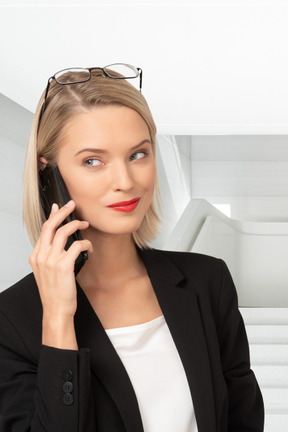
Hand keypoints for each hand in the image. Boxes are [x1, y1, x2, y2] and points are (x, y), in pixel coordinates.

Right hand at [29, 200, 91, 348]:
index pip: (43, 230)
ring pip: (63, 232)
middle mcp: (41, 256)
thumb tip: (60, 241)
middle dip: (63, 212)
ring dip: (76, 225)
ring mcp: (51, 260)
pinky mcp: (63, 266)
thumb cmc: (55, 292)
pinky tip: (90, 248)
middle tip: (72, 205)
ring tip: (85, 225)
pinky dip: (86, 244)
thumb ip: (50, 256)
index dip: (52, 216)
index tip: (58, 207)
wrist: (56, 310)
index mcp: (35, 256)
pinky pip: (77, 246)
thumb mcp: (47, 271)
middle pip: (50, 225)